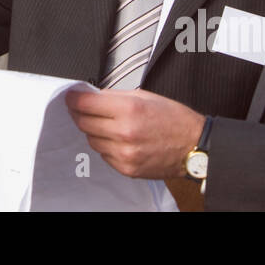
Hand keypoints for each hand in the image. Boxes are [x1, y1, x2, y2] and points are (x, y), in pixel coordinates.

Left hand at [65, 88, 205, 178]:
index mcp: (128, 109)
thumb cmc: (174, 119)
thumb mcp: (145, 96)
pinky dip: (106, 146)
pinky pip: (104, 155)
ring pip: (92, 140)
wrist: (194, 145)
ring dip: (93, 130)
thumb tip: (92, 96)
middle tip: (82, 108)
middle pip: (84, 122)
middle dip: (80, 113)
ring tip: (106, 124)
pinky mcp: (127, 168)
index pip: (85, 103)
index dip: (74, 98)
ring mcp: (124, 153)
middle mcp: (124, 132)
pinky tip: (117, 139)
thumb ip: (115, 96)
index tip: (71, 96)